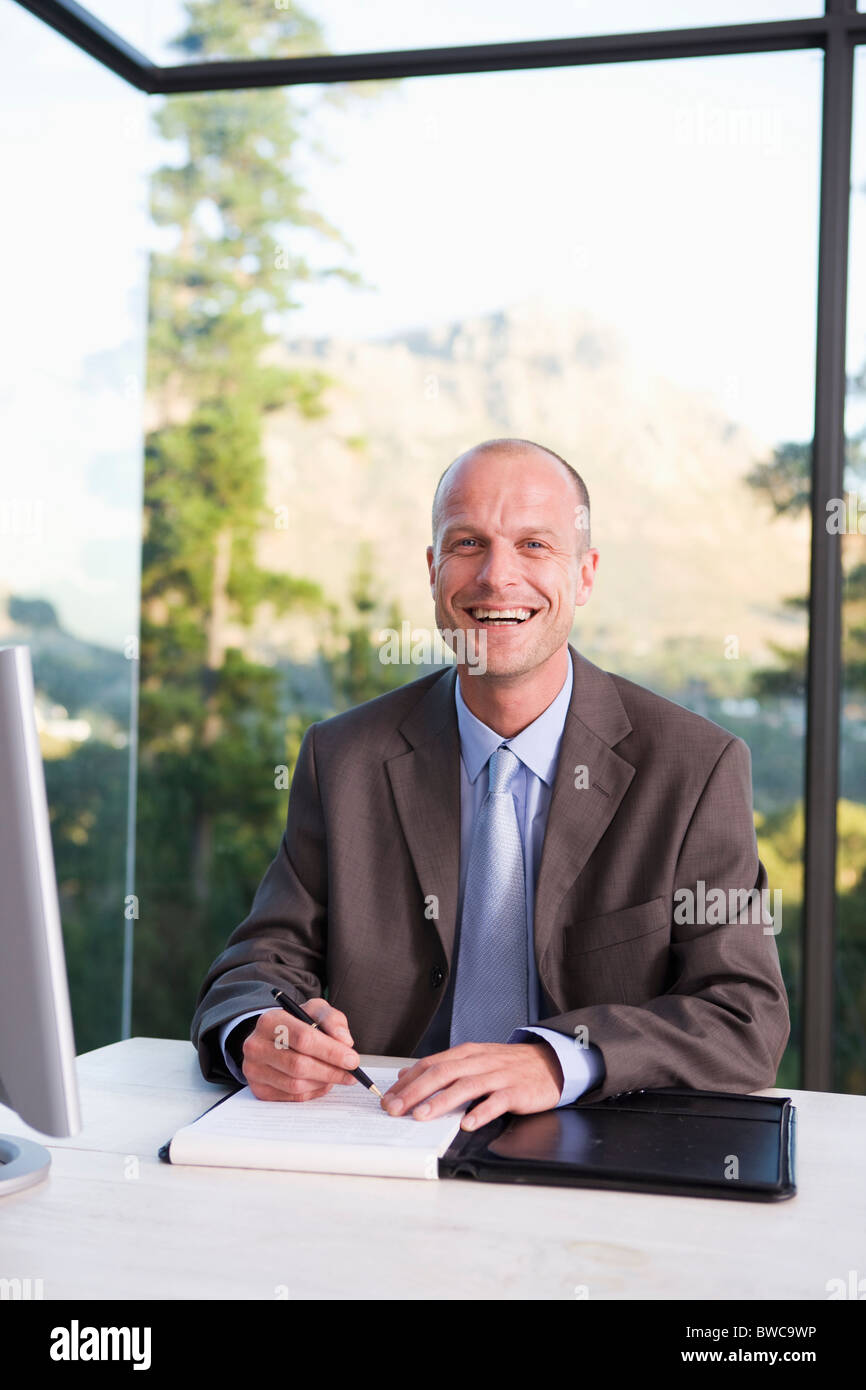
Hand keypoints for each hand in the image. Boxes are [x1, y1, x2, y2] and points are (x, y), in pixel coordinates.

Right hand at [241, 998, 359, 1101]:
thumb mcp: (315, 1012)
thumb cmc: (297, 1024)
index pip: (303, 1038)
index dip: (331, 1051)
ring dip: (323, 1082)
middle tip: (352, 1073)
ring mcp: (254, 1070)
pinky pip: (292, 1097)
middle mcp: (256, 1046)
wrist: (272, 1039)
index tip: (352, 1059)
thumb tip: (344, 1042)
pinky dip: (313, 1092)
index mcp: (270, 1021)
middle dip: (331, 1071)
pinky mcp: (258, 1089)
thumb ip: (332, 1020)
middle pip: (299, 1065)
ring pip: (296, 1084)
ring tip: (337, 1075)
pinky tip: (322, 1082)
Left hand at [380, 1041, 563, 1129]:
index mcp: (467, 1053)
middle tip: (396, 1109)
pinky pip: (498, 1102)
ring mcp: (499, 1075)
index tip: (388, 1098)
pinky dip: (482, 1112)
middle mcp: (480, 1061)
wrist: (550, 1062)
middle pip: (443, 1073)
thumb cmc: (507, 1064)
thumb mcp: (474, 1059)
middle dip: (416, 1091)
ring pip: (466, 1086)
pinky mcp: (517, 1091)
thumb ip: (443, 1067)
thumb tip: (407, 1076)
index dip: (408, 1081)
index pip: (431, 1064)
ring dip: (442, 1101)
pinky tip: (468, 1123)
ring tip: (422, 1116)